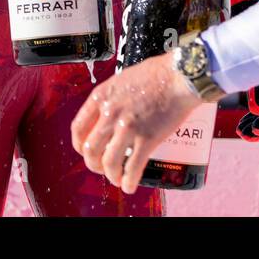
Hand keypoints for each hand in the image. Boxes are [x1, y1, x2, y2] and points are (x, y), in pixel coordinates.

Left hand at [70, 52, 206, 193]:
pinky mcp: (147, 138)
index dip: (79, 145)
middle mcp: (110, 113)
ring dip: (111, 175)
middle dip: (93, 164)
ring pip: (109, 162)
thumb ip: (113, 98)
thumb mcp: (123, 79)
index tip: (85, 151)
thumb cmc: (157, 73)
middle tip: (101, 168)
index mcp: (101, 97)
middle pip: (90, 149)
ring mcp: (127, 127)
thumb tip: (111, 115)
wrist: (180, 75)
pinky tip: (130, 186)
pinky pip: (132, 168)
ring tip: (117, 179)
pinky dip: (129, 181)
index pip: (78, 128)